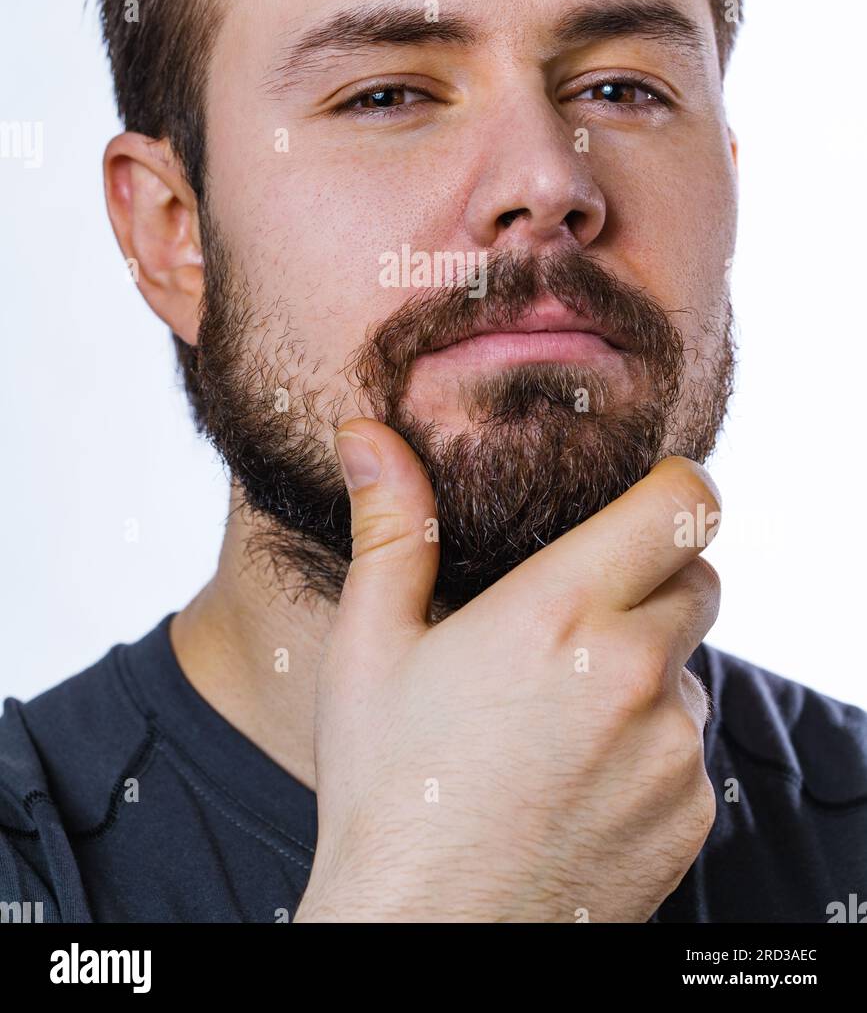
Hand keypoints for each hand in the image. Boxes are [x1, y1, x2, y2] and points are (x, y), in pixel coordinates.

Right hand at [294, 418, 720, 922]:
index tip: (641, 500)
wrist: (422, 937)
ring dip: (645, 669)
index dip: (673, 488)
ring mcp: (671, 749)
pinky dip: (650, 745)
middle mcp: (633, 672)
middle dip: (648, 579)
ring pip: (690, 665)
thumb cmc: (384, 789)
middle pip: (695, 576)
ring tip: (556, 716)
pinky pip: (691, 746)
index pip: (684, 505)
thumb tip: (367, 436)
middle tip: (570, 620)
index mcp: (557, 612)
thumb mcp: (370, 646)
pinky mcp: (689, 812)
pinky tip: (576, 777)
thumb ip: (390, 528)